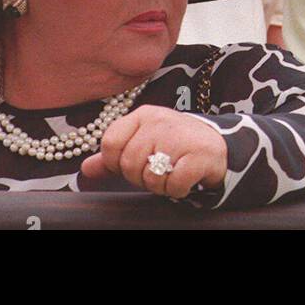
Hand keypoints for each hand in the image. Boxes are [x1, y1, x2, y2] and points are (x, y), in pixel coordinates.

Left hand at [80, 105, 227, 199]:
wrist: (218, 145)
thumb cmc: (175, 145)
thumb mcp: (145, 141)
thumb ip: (114, 155)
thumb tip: (86, 169)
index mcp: (144, 115)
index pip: (110, 142)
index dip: (116, 162)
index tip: (133, 164)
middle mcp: (161, 122)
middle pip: (129, 164)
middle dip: (141, 177)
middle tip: (158, 170)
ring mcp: (180, 137)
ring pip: (150, 177)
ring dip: (160, 185)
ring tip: (172, 173)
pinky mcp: (198, 155)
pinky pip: (173, 185)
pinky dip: (178, 189)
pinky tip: (185, 179)